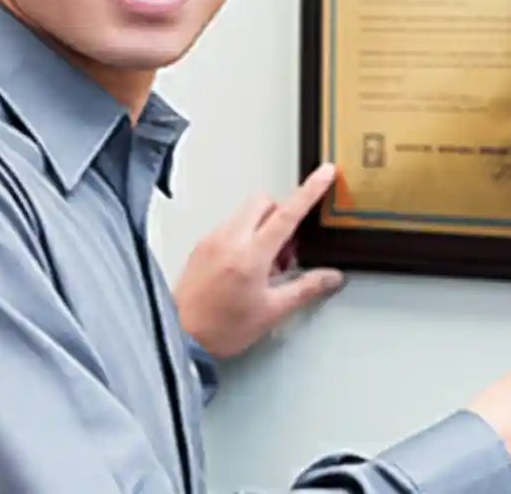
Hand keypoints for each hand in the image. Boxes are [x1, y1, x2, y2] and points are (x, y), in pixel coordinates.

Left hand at [173, 163, 345, 358]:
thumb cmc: (220, 329)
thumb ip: (305, 289)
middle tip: (286, 250)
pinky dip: (244, 236)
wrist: (179, 336)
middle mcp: (229, 240)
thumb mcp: (272, 312)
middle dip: (281, 213)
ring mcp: (212, 240)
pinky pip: (229, 226)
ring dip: (262, 227)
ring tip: (265, 265)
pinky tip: (245, 266)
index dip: (310, 191)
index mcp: (251, 256)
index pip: (287, 214)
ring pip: (245, 213)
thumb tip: (331, 278)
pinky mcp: (201, 245)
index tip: (324, 173)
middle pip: (263, 202)